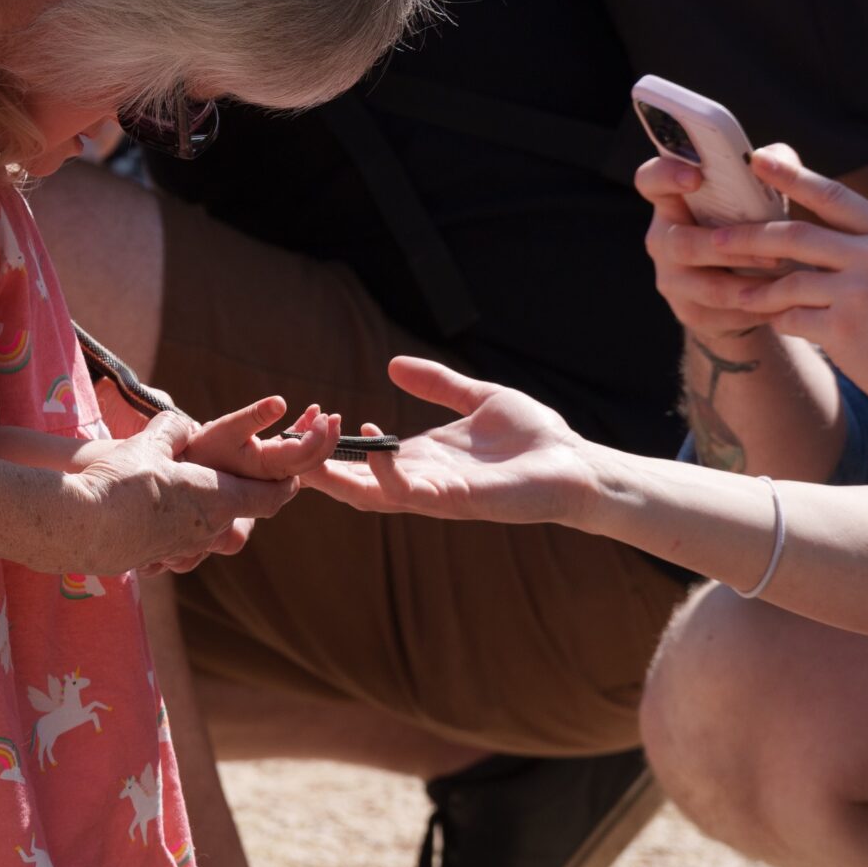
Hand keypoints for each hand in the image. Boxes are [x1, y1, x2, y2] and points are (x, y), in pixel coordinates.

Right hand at [67, 409, 298, 575]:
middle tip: (239, 482)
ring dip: (208, 517)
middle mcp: (209, 529)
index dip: (285, 487)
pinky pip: (180, 546)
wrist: (83, 528)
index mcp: (218, 497)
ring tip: (191, 497)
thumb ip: (172, 431)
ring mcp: (184, 549)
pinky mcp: (158, 560)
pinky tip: (156, 516)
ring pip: (211, 534)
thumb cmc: (122, 482)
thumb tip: (183, 424)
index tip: (293, 479)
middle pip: (241, 520)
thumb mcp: (150, 444)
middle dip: (243, 501)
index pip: (270, 497)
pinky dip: (178, 531)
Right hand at [181, 396, 342, 482]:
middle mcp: (274, 477)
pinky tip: (307, 416)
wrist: (186, 470)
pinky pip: (292, 456)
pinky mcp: (267, 469)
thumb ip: (254, 415)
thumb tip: (281, 402)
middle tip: (335, 416)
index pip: (304, 455)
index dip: (319, 436)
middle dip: (327, 438)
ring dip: (317, 437)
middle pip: (312, 462)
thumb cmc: (205, 448)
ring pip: (304, 460)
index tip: (324, 415)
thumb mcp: (227, 427)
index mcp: (268, 467)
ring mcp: (272, 476)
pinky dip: (302, 438)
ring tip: (322, 413)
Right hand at [305, 357, 592, 524]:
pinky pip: (412, 494)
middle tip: (290, 436)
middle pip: (351, 484)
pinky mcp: (460, 501)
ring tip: (316, 443)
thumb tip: (393, 365)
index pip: (359, 460)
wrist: (577, 464)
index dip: (329, 442)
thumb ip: (437, 384)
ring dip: (339, 472)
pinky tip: (377, 446)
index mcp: (421, 460)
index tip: (308, 414)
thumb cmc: (534, 438)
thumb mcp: (478, 398)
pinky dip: (388, 475)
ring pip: (370, 496)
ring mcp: (437, 495)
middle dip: (316, 463)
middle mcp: (421, 481)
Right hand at [637, 156, 789, 348]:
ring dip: (748, 284)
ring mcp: (672, 278)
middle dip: (728, 248)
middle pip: (681, 242)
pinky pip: (722, 314)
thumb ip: (770, 166)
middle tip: (772, 252)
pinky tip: (781, 303)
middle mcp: (663, 239)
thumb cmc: (751, 224)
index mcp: (674, 201)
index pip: (650, 181)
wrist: (743, 283)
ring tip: (785, 281)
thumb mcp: (760, 193)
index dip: (665, 176)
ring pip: (706, 286)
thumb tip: (771, 157)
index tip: (695, 176)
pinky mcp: (689, 312)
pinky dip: (755, 308)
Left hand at [689, 146, 867, 411]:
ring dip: (756, 289)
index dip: (790, 175)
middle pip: (794, 235)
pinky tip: (774, 324)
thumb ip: (864, 247)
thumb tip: (808, 235)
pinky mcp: (846, 330)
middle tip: (712, 237)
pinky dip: (778, 321)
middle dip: (747, 237)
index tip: (755, 158)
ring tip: (734, 292)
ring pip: (787, 281)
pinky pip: (792, 319)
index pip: (831, 194)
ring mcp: (861, 293)